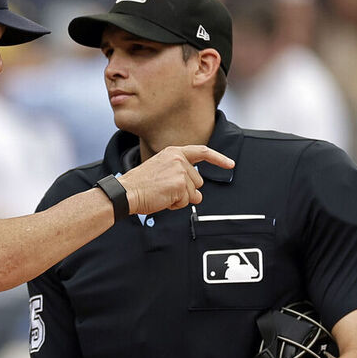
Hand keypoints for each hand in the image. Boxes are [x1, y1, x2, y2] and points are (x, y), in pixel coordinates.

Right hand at [117, 145, 233, 215]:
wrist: (126, 192)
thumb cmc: (139, 184)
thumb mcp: (161, 171)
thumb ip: (181, 175)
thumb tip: (198, 195)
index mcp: (173, 152)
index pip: (202, 152)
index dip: (218, 159)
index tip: (230, 164)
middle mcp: (179, 159)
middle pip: (198, 181)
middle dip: (185, 191)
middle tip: (165, 190)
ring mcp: (180, 171)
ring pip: (193, 193)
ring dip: (180, 199)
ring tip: (162, 194)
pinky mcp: (180, 185)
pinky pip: (186, 201)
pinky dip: (175, 205)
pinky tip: (163, 199)